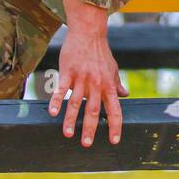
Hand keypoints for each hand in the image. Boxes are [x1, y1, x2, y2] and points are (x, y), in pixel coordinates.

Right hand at [50, 0, 127, 146]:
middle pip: (94, 110)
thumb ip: (118, 84)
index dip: (115, 126)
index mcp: (108, 86)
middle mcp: (96, 84)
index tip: (114, 141)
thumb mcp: (113, 69)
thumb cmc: (101, 53)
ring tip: (68, 134)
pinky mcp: (68, 71)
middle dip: (91, 129)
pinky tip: (52, 112)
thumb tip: (126, 95)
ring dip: (71, 120)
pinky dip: (56, 101)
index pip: (115, 110)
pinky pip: (62, 89)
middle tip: (87, 145)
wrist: (89, 33)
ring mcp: (82, 78)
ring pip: (76, 103)